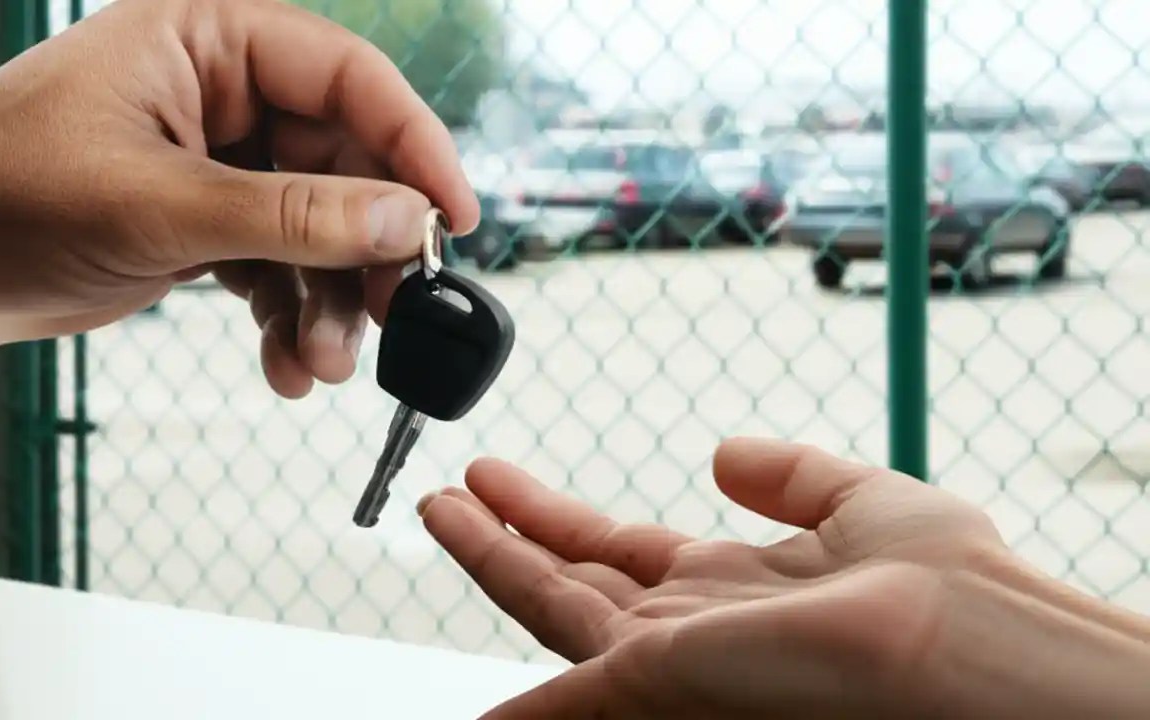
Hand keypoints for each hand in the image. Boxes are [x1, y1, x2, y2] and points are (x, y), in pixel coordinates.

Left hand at [0, 0, 475, 399]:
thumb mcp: (155, 205)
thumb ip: (291, 215)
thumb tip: (403, 220)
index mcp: (207, 40)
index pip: (348, 76)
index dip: (413, 145)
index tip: (453, 218)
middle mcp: (217, 95)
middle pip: (343, 162)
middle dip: (365, 250)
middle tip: (393, 316)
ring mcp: (210, 164)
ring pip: (314, 227)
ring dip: (328, 302)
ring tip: (322, 364)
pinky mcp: (195, 224)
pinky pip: (274, 267)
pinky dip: (286, 318)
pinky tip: (286, 367)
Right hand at [420, 438, 1149, 718]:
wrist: (967, 648)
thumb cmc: (949, 585)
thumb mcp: (859, 500)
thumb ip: (789, 477)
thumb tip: (721, 454)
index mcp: (731, 587)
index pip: (621, 549)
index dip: (556, 515)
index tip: (501, 475)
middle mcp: (690, 628)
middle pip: (574, 577)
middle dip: (508, 535)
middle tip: (448, 492)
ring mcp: (668, 659)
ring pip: (556, 608)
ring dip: (494, 562)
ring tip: (437, 508)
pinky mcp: (654, 683)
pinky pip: (563, 700)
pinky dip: (521, 716)